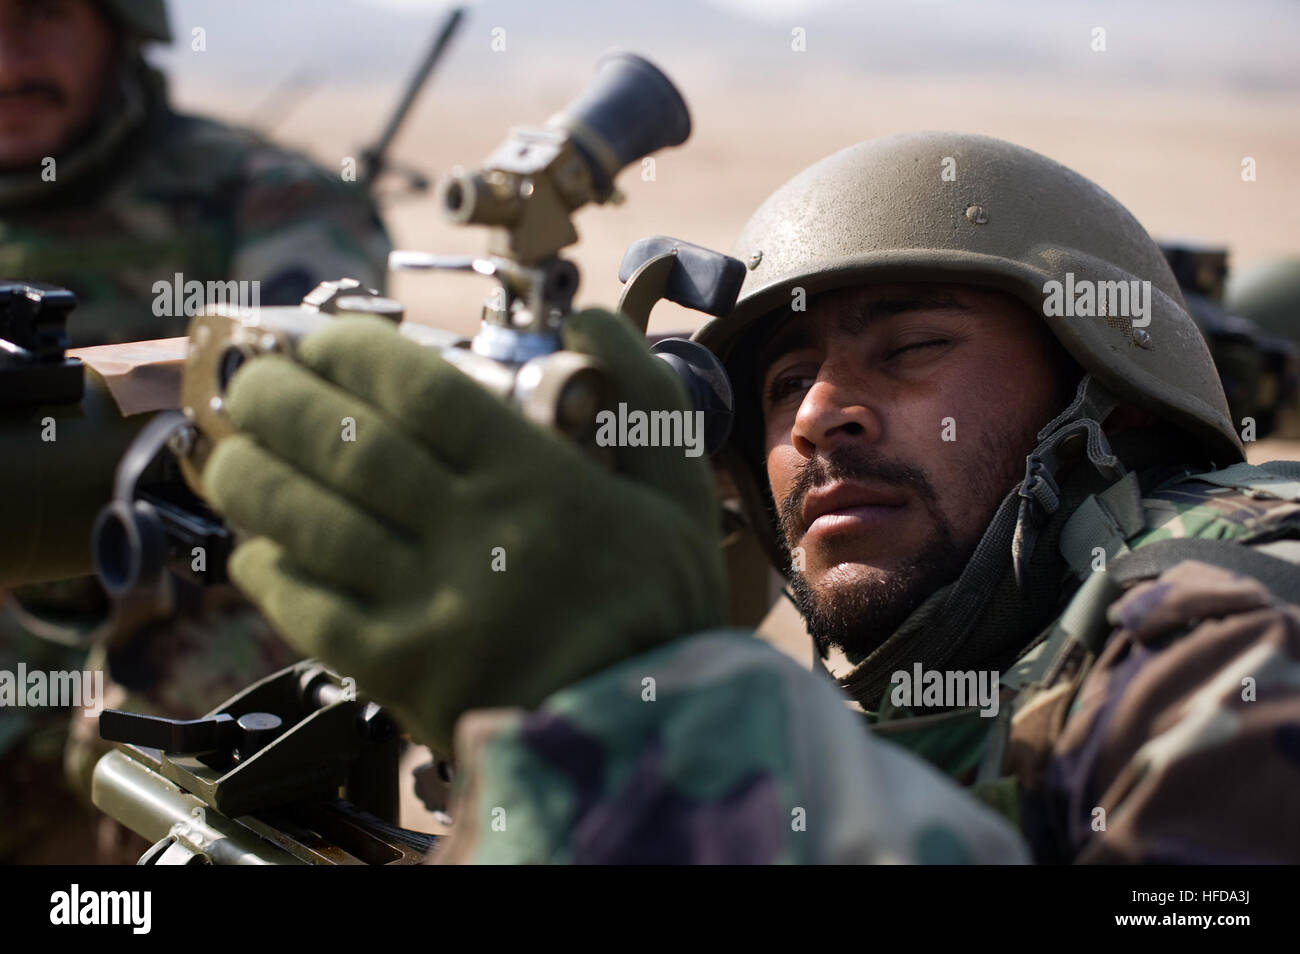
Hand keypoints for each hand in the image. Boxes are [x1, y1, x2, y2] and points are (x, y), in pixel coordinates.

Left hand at [204, 309, 726, 751]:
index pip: (423, 391)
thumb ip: (642, 395)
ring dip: (255, 478)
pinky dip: (271, 573)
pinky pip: (311, 610)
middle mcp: (473, 534)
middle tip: (253, 383)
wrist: (645, 739)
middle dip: (282, 401)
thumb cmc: (660, 608)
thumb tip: (586, 319)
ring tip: (232, 454)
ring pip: (314, 523)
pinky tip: (258, 549)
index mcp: (537, 480)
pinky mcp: (400, 671)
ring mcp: (430, 605)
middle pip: (350, 447)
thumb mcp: (681, 491)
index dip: (355, 353)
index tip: (324, 339)